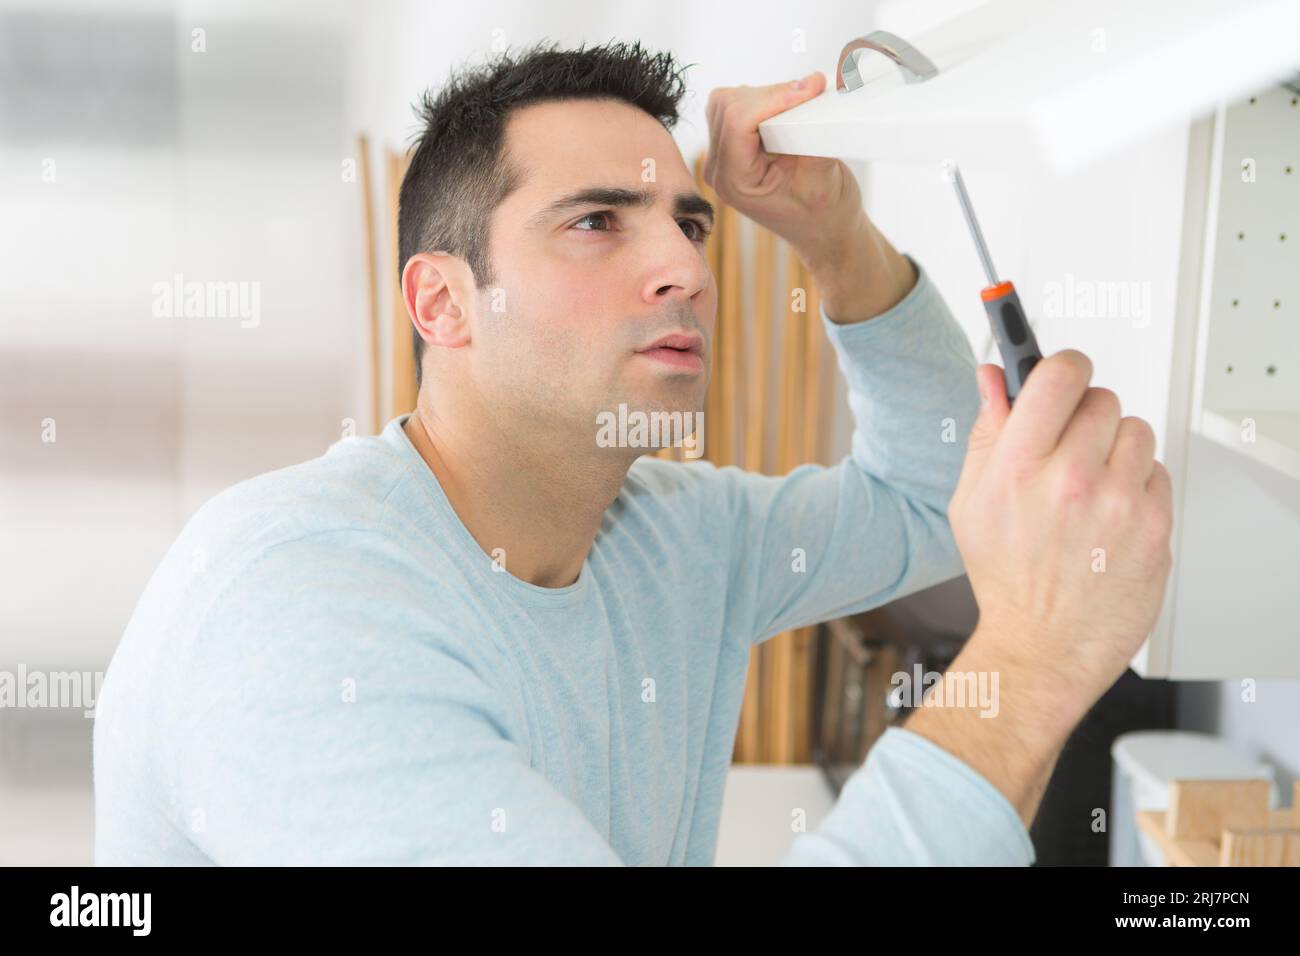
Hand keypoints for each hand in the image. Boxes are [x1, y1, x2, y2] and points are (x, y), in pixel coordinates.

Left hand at [703, 72, 865, 261]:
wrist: (826, 232)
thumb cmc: (825, 216)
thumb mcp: (824, 179)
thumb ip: (812, 138)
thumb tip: (810, 92)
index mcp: (735, 182)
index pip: (737, 121)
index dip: (774, 98)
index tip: (811, 90)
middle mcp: (720, 169)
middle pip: (729, 104)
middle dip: (773, 94)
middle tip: (811, 97)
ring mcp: (723, 157)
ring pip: (729, 100)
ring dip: (767, 95)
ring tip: (800, 108)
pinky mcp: (733, 147)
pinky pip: (736, 106)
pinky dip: (763, 99)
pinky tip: (788, 113)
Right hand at [948, 353, 1173, 714]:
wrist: (1043, 644)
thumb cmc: (1006, 577)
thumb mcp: (972, 499)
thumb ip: (987, 430)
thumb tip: (994, 376)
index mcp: (1018, 467)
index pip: (1059, 374)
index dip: (1062, 366)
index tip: (1062, 374)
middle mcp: (1072, 479)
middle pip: (1101, 398)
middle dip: (1084, 417)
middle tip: (1068, 451)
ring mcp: (1120, 503)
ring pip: (1136, 431)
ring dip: (1115, 449)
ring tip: (1090, 488)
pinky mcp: (1156, 525)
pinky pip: (1157, 472)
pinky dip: (1136, 487)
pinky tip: (1109, 515)